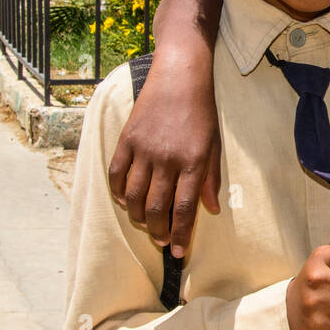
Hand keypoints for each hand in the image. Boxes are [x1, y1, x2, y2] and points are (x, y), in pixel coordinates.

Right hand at [108, 58, 220, 252]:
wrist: (180, 76)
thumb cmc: (201, 111)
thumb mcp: (213, 144)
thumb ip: (210, 179)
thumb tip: (211, 210)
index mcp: (192, 161)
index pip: (184, 208)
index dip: (181, 235)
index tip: (178, 253)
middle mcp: (166, 158)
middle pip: (157, 208)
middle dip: (158, 231)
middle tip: (161, 241)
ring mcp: (144, 149)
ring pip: (135, 196)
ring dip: (139, 217)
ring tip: (146, 224)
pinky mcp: (126, 139)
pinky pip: (116, 174)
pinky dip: (119, 192)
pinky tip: (126, 201)